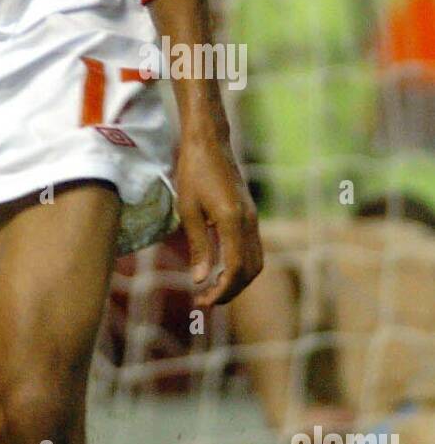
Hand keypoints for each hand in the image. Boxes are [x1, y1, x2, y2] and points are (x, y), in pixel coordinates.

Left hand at [175, 131, 261, 307]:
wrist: (209, 142)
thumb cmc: (193, 171)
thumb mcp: (188, 209)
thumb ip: (198, 246)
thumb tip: (199, 280)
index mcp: (232, 221)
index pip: (234, 269)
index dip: (220, 290)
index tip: (201, 301)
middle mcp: (249, 222)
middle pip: (249, 271)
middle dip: (230, 291)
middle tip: (205, 300)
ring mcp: (252, 217)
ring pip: (255, 261)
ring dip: (238, 280)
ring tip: (213, 288)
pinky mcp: (250, 214)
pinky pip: (252, 248)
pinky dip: (241, 265)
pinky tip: (220, 267)